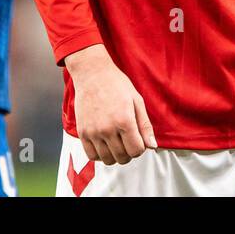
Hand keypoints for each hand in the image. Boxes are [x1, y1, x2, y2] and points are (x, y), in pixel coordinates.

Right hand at [64, 44, 157, 164]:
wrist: (92, 74)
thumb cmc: (116, 84)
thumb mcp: (136, 101)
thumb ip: (145, 126)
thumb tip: (152, 146)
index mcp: (124, 120)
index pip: (137, 151)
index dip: (141, 148)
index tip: (138, 139)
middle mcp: (108, 129)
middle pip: (123, 157)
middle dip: (129, 153)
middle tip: (128, 142)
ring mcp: (93, 132)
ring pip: (107, 159)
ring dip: (115, 155)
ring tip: (117, 143)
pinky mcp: (82, 132)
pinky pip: (91, 156)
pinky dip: (100, 155)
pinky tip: (105, 144)